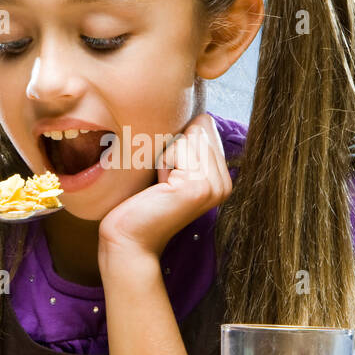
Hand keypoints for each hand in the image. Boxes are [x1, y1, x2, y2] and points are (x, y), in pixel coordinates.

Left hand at [98, 113, 231, 261]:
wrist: (130, 238)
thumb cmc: (143, 202)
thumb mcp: (173, 170)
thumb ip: (191, 147)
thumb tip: (201, 116)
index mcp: (222, 179)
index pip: (205, 127)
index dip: (179, 144)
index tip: (170, 175)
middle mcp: (224, 184)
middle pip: (199, 128)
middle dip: (174, 149)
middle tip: (164, 182)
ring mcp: (214, 186)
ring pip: (189, 136)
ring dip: (167, 156)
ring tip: (162, 186)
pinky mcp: (199, 186)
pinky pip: (179, 147)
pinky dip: (163, 163)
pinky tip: (160, 189)